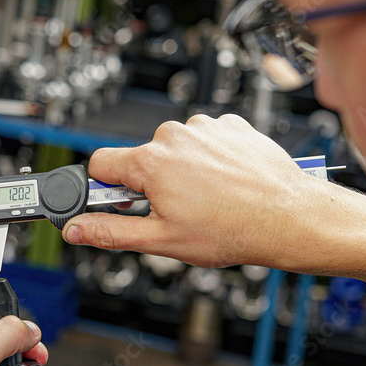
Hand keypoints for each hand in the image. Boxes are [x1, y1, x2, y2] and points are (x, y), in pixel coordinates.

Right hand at [63, 115, 328, 269]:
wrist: (289, 218)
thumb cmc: (232, 230)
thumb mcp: (161, 240)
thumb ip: (111, 232)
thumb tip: (76, 229)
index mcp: (151, 162)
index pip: (100, 164)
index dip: (105, 188)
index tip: (118, 204)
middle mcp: (175, 136)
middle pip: (141, 157)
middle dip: (150, 182)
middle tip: (175, 210)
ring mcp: (205, 127)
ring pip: (175, 148)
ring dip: (182, 169)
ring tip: (207, 198)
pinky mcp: (230, 125)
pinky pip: (206, 139)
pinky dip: (209, 158)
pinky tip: (224, 183)